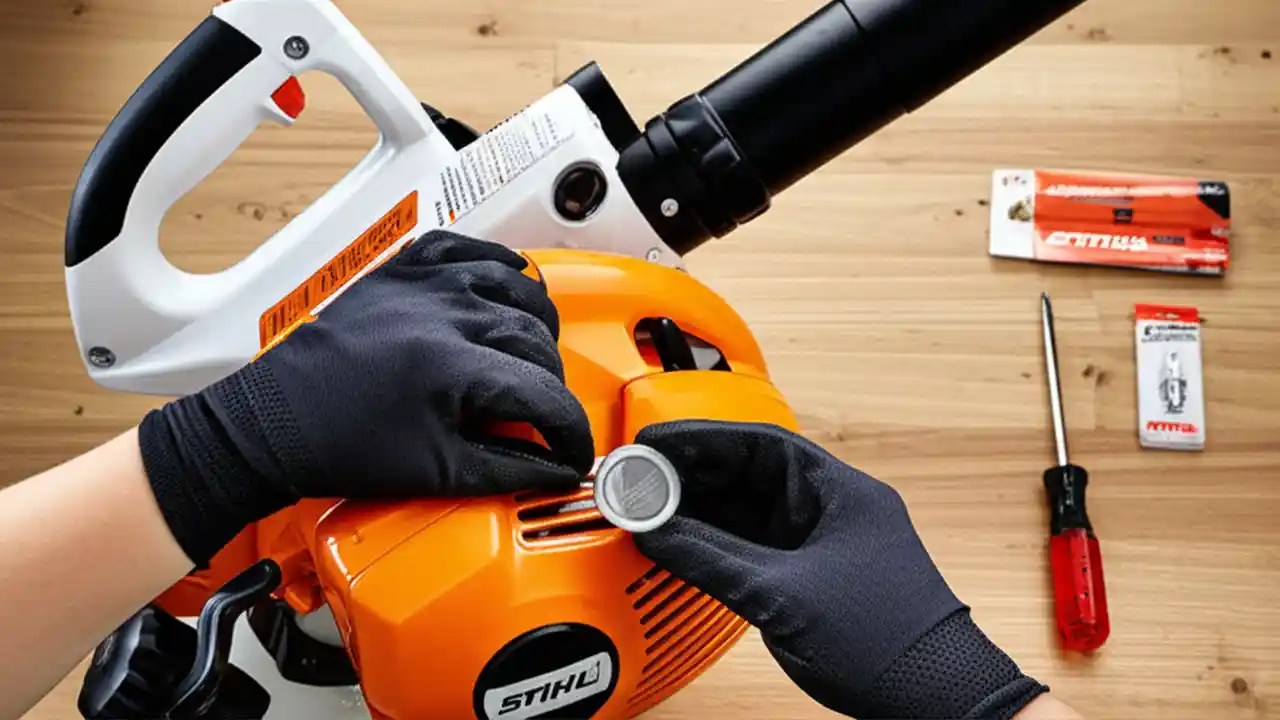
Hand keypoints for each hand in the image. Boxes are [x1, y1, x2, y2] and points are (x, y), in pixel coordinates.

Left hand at [140, 231, 593, 564]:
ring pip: (517, 286)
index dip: (571, 430)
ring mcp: (424, 285)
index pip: (546, 393)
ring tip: (536, 354)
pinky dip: (498, 263)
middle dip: (554, 384)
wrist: (273, 423)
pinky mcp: (402, 271)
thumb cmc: (339, 446)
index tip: (571, 451)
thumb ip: (508, 469)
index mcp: (456, 369)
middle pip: (538, 340)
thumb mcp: (435, 471)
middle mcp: (447, 315)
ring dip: (538, 322)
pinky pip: (468, 247)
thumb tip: (554, 471)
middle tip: (545, 414)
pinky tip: (508, 283)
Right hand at [633, 421, 1045, 718]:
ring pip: (746, 512)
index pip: (759, 444)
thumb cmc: (893, 643)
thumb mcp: (785, 596)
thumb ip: (712, 559)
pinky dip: (714, 545)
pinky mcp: (810, 577)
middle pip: (748, 475)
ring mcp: (820, 544)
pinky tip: (679, 545)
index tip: (653, 442)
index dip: (699, 439)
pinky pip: (751, 548)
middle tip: (637, 479)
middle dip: (690, 477)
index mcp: (839, 490)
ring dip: (698, 512)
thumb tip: (657, 531)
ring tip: (647, 510)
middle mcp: (830, 509)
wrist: (937, 699)